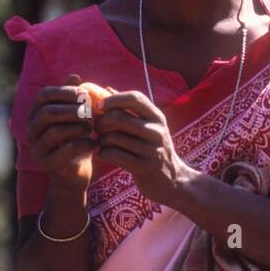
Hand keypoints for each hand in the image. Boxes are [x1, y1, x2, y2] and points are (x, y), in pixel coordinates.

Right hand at [24, 73, 95, 194]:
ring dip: (79, 127)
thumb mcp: (76, 116)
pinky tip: (95, 143)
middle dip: (73, 110)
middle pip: (47, 113)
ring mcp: (36, 149)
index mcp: (36, 114)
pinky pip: (65, 150)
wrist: (76, 172)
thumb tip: (74, 75)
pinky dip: (84, 144)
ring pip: (55, 131)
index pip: (44, 95)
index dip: (65, 92)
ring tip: (92, 128)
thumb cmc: (77, 137)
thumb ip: (74, 97)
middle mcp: (31, 130)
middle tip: (91, 113)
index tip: (85, 94)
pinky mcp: (46, 165)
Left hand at [92, 90, 194, 205]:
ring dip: (101, 141)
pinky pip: (113, 154)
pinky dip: (103, 153)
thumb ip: (128, 109)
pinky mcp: (144, 167)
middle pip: (118, 117)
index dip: (113, 99)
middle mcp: (157, 131)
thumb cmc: (152, 149)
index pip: (135, 98)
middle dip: (101, 122)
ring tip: (103, 143)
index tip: (99, 106)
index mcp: (158, 117)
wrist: (172, 180)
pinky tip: (105, 154)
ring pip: (113, 137)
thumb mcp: (148, 126)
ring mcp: (152, 150)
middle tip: (97, 129)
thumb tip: (107, 90)